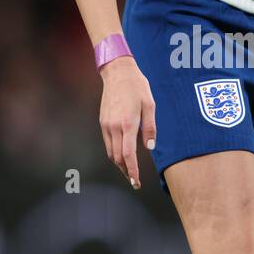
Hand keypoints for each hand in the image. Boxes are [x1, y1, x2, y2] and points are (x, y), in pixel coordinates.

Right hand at [99, 56, 156, 188]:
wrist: (117, 72)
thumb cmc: (137, 87)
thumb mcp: (150, 105)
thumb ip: (150, 128)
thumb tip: (150, 147)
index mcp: (128, 123)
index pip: (128, 154)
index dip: (132, 170)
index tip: (136, 182)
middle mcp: (114, 126)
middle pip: (117, 157)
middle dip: (126, 171)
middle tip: (135, 181)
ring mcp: (106, 124)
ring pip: (110, 152)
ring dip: (119, 164)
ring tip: (129, 171)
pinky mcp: (102, 122)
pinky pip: (107, 143)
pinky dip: (114, 153)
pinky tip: (122, 155)